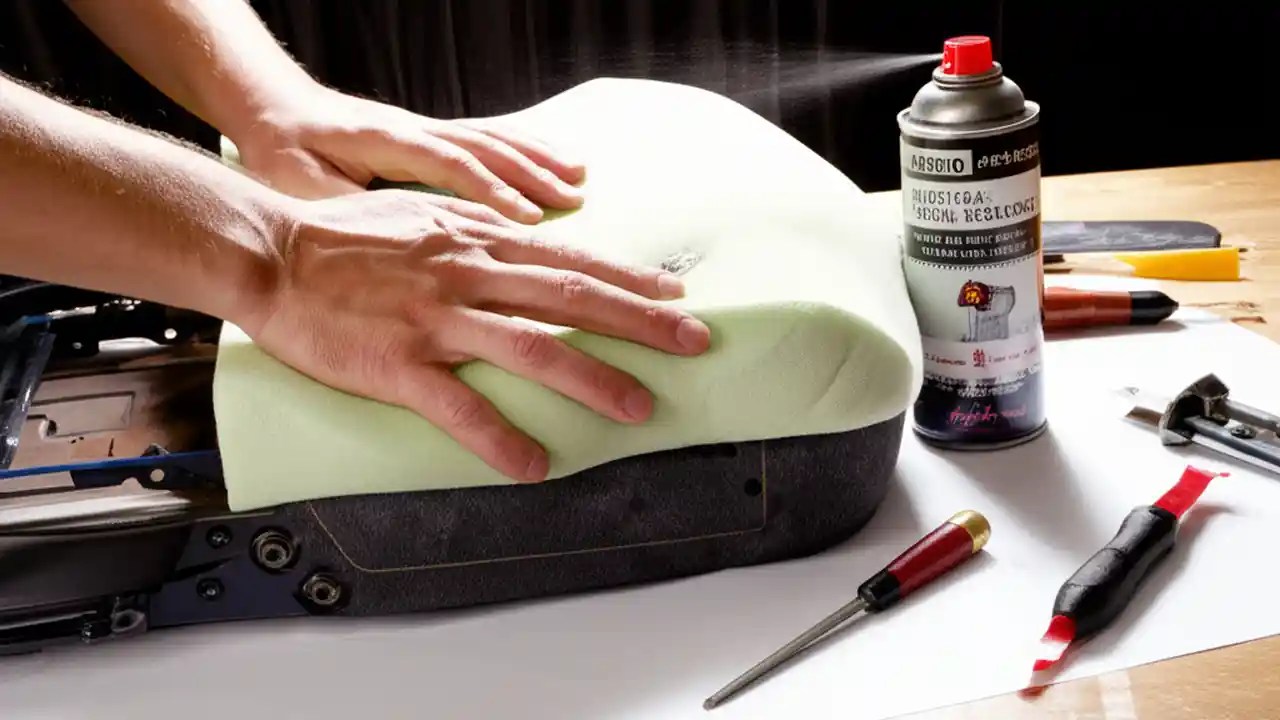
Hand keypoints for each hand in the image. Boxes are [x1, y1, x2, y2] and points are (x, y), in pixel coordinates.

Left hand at [233, 85, 585, 222]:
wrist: (276, 110)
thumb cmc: (285, 153)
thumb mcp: (305, 188)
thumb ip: (349, 212)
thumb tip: (391, 243)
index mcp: (385, 142)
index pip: (447, 164)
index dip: (488, 190)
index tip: (526, 218)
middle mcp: (414, 129)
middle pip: (483, 146)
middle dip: (531, 173)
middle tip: (572, 200)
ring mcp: (427, 129)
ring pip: (492, 139)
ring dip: (537, 159)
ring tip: (578, 180)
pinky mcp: (432, 136)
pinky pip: (487, 139)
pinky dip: (524, 150)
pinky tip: (553, 162)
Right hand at [243, 190, 709, 482]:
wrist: (270, 251)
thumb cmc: (344, 235)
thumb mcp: (425, 214)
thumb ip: (479, 231)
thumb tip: (526, 242)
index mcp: (475, 239)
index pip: (569, 258)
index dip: (628, 278)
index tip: (675, 294)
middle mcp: (466, 274)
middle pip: (571, 297)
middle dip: (641, 322)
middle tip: (695, 343)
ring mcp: (435, 319)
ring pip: (530, 349)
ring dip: (591, 378)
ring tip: (637, 407)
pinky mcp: (398, 363)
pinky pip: (458, 407)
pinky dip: (498, 439)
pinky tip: (534, 466)